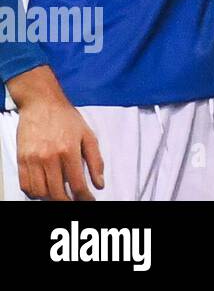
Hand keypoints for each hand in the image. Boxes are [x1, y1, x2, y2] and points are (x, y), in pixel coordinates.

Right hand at [8, 66, 103, 200]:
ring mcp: (33, 159)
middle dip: (68, 201)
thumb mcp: (88, 135)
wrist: (42, 103)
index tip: (89, 200)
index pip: (77, 184)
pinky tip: (45, 189)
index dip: (85, 197)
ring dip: (51, 198)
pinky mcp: (21, 159)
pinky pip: (25, 185)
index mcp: (69, 150)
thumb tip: (100, 184)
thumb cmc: (66, 118)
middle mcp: (49, 157)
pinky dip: (35, 193)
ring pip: (40, 192)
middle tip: (75, 200)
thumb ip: (96, 160)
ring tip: (61, 194)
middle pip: (57, 193)